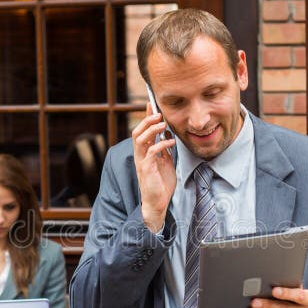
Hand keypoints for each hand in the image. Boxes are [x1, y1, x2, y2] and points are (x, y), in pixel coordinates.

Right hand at [133, 103, 176, 231]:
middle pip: (137, 131)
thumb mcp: (166, 162)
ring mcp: (142, 162)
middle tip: (158, 113)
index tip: (151, 104)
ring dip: (151, 129)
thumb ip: (164, 149)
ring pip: (140, 139)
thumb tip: (168, 134)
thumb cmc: (161, 184)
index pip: (142, 130)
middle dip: (147, 120)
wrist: (157, 203)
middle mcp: (140, 155)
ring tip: (163, 124)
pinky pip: (151, 152)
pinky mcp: (146, 169)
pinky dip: (161, 144)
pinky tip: (170, 142)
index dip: (146, 117)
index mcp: (144, 152)